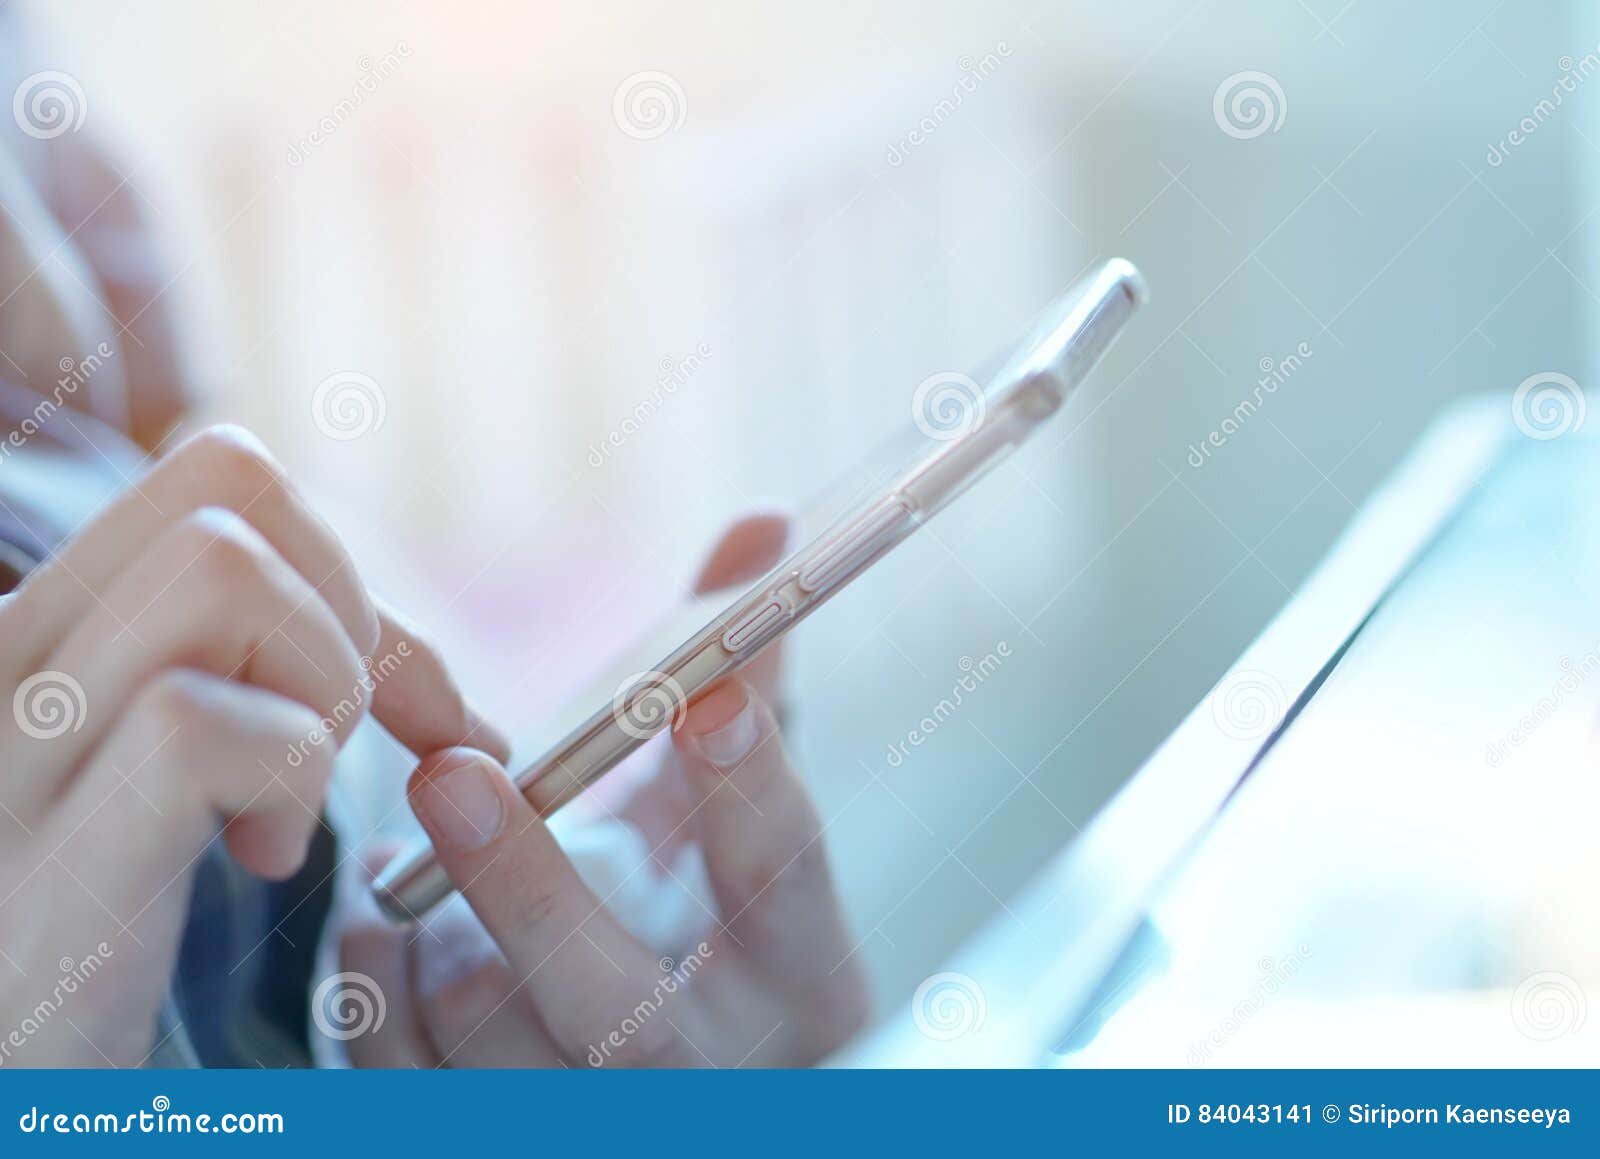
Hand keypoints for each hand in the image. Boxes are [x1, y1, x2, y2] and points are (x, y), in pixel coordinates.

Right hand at [0, 425, 507, 1065]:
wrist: (35, 1094)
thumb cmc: (116, 956)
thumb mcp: (181, 790)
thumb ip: (257, 689)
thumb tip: (433, 683)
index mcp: (35, 636)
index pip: (217, 473)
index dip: (348, 571)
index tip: (410, 704)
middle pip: (227, 482)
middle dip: (348, 611)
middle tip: (338, 747)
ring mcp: (1, 755)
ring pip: (218, 570)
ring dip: (319, 688)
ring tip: (284, 806)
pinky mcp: (41, 870)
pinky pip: (196, 724)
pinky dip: (284, 778)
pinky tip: (260, 860)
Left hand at [339, 517, 868, 1066]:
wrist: (684, 1064)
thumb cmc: (702, 913)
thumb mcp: (732, 813)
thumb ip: (741, 681)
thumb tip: (766, 529)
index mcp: (798, 962)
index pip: (784, 870)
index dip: (750, 778)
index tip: (704, 686)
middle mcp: (712, 1061)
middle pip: (620, 1004)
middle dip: (533, 889)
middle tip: (453, 773)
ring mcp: (601, 1114)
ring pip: (497, 1052)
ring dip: (439, 933)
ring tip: (414, 841)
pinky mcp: (501, 1135)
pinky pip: (410, 1086)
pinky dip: (377, 994)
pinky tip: (377, 925)